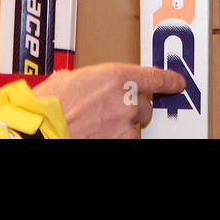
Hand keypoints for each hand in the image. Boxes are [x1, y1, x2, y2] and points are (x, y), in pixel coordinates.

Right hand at [31, 63, 185, 138]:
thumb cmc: (48, 104)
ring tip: (96, 125)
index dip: (170, 80)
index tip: (177, 81)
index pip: (155, 76)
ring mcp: (125, 126)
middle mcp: (127, 100)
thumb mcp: (71, 78)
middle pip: (144, 104)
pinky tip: (96, 134)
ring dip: (120, 126)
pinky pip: (125, 140)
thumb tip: (95, 85)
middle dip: (131, 107)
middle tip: (109, 109)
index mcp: (116, 77)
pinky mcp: (121, 143)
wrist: (42, 129)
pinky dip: (114, 138)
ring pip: (133, 127)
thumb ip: (93, 80)